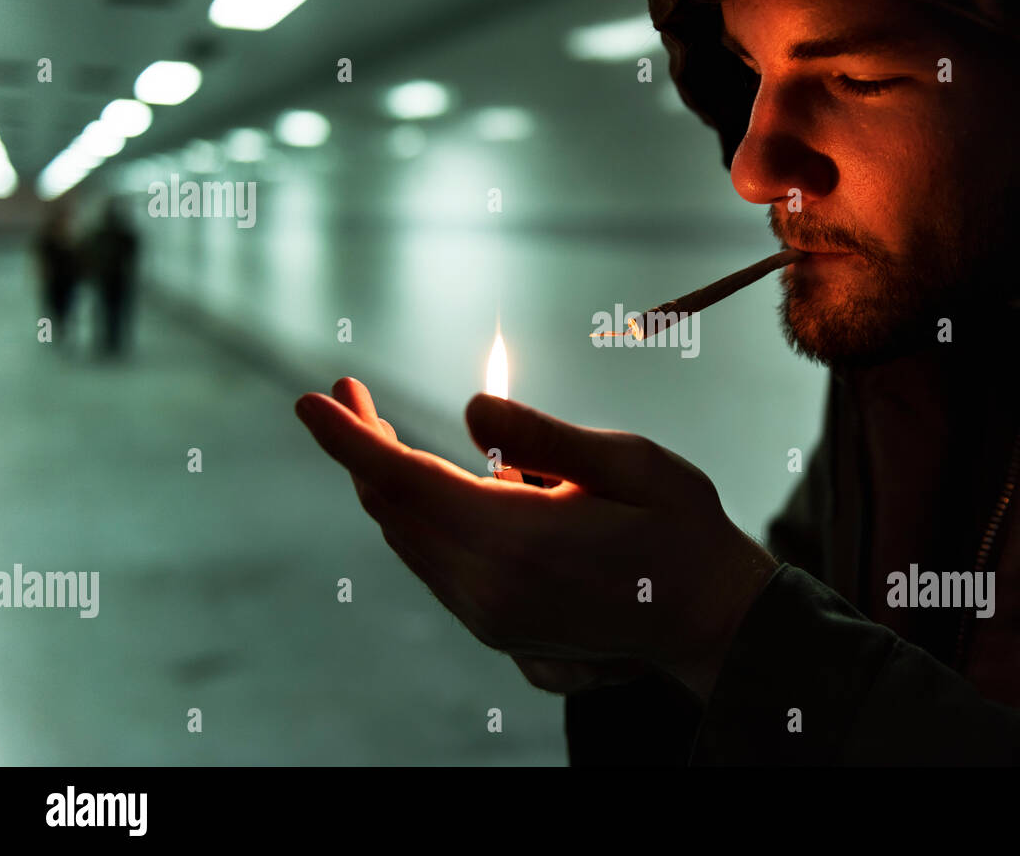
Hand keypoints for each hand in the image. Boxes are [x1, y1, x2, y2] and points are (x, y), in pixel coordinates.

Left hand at [295, 377, 778, 700]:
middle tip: (347, 392)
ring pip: (407, 539)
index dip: (350, 437)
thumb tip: (468, 411)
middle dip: (362, 449)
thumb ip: (543, 437)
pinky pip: (432, 563)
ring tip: (376, 427)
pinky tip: (430, 483)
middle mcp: (487, 589)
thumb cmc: (681, 532)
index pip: (406, 481)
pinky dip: (415, 517)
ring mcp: (488, 617)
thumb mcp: (629, 465)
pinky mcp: (495, 628)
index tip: (308, 400)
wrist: (710, 622)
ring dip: (385, 482)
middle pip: (394, 509)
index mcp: (517, 542)